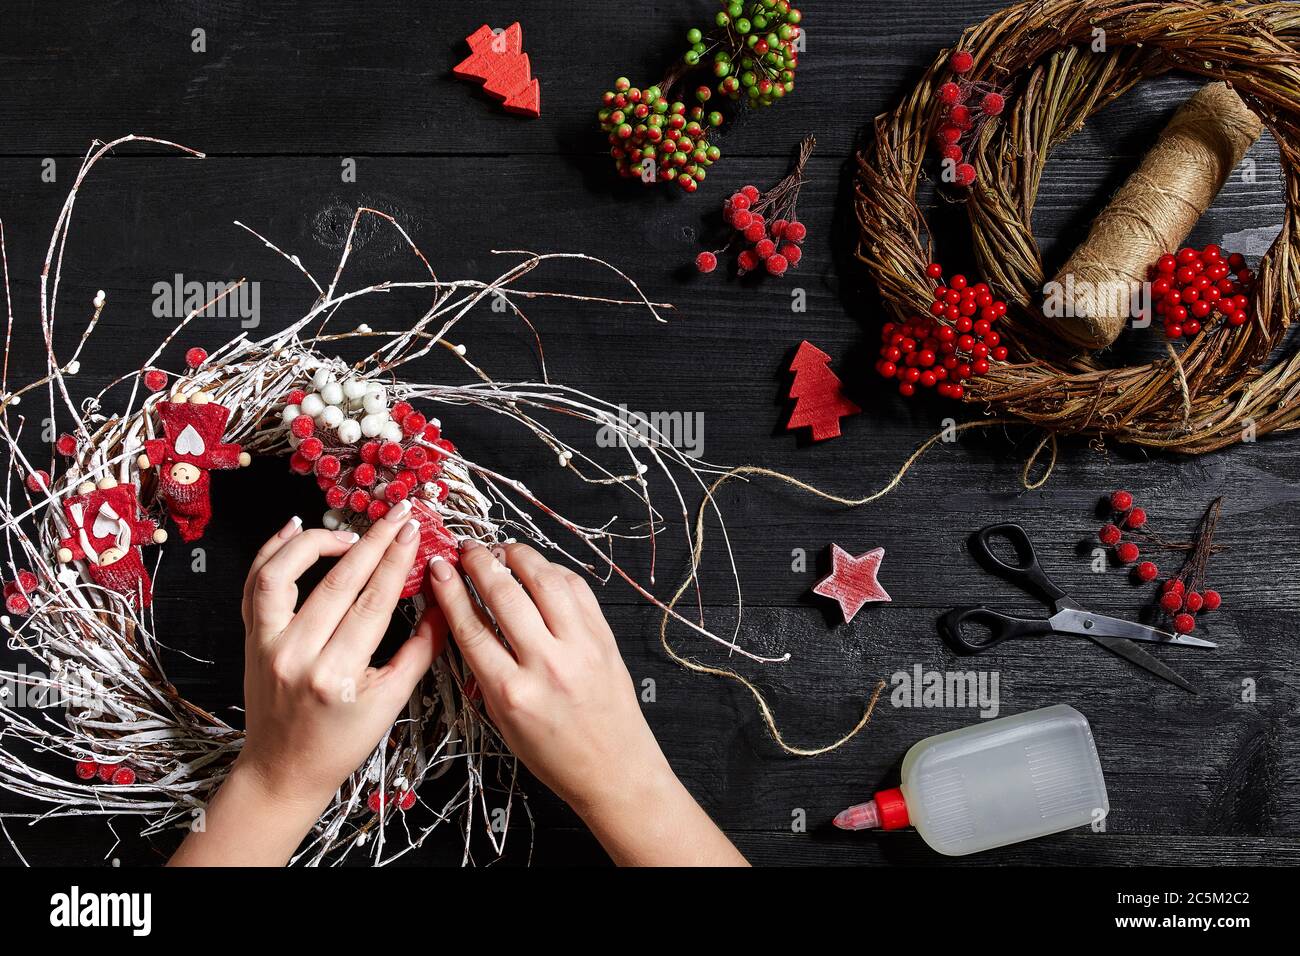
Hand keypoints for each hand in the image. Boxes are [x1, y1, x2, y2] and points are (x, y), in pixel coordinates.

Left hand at [171, 501, 441, 865]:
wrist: (283, 771)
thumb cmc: (340, 743)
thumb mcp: (391, 702)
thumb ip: (420, 650)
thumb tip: (441, 602)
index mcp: (336, 675)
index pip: (373, 602)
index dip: (396, 561)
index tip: (413, 533)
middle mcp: (297, 655)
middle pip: (338, 581)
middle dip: (373, 541)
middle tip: (397, 515)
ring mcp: (267, 644)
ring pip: (284, 572)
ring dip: (318, 541)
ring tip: (350, 532)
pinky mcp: (250, 639)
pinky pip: (255, 583)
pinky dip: (273, 550)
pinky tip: (295, 528)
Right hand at [426, 540, 746, 865]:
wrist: (614, 769)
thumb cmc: (557, 755)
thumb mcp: (502, 722)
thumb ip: (484, 672)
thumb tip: (465, 621)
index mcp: (513, 693)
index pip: (472, 627)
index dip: (450, 591)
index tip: (439, 569)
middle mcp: (547, 665)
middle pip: (505, 595)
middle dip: (480, 563)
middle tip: (467, 549)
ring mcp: (580, 646)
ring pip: (545, 581)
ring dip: (519, 556)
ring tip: (501, 549)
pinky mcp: (604, 637)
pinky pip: (577, 590)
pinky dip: (554, 571)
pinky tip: (539, 568)